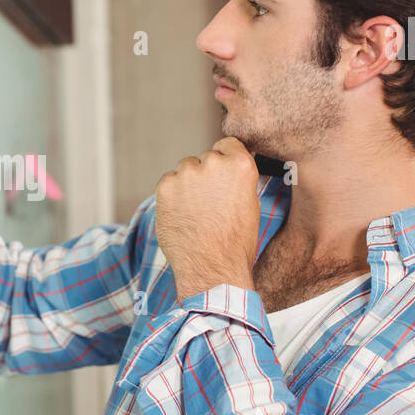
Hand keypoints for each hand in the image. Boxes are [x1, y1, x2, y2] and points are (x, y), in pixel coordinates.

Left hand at [154, 137, 260, 302]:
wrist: (212, 269)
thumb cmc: (235, 243)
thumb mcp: (249, 203)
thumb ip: (236, 179)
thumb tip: (225, 168)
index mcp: (240, 165)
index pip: (227, 145)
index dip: (224, 160)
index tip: (221, 174)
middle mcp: (213, 163)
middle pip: (204, 159)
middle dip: (205, 176)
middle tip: (208, 203)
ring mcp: (186, 174)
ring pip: (184, 170)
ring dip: (187, 185)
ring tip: (195, 213)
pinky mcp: (165, 187)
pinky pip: (168, 183)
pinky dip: (172, 196)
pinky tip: (182, 216)